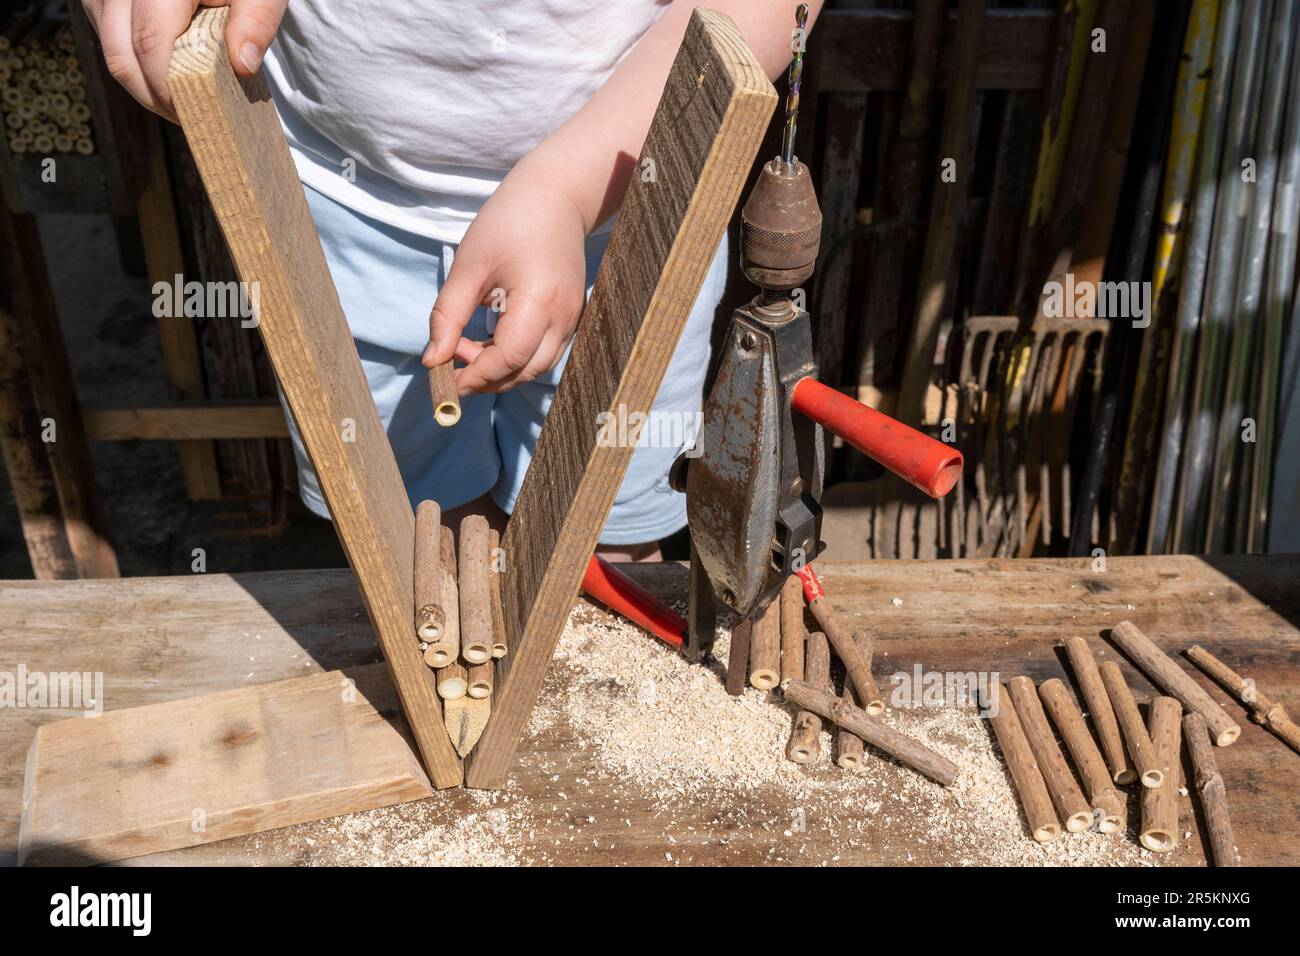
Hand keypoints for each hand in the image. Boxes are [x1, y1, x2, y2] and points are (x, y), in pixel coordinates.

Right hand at [82, 0, 285, 119]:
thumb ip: (255, 22)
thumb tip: (242, 66)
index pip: (150, 44)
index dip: (168, 89)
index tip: (195, 113)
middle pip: (122, 57)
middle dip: (154, 97)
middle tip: (189, 116)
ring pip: (112, 54)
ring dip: (143, 84)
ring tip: (181, 98)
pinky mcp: (101, 0)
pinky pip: (110, 42)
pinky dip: (136, 66)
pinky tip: (168, 75)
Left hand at [423, 166, 587, 393]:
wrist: (556, 198)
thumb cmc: (508, 224)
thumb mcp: (468, 267)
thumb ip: (448, 316)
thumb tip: (432, 360)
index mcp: (539, 301)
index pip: (508, 358)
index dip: (476, 375)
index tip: (444, 377)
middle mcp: (563, 317)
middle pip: (526, 372)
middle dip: (488, 378)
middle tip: (452, 361)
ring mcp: (572, 319)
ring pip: (537, 367)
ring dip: (502, 370)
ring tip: (469, 348)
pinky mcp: (571, 318)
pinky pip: (545, 352)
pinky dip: (517, 358)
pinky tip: (492, 340)